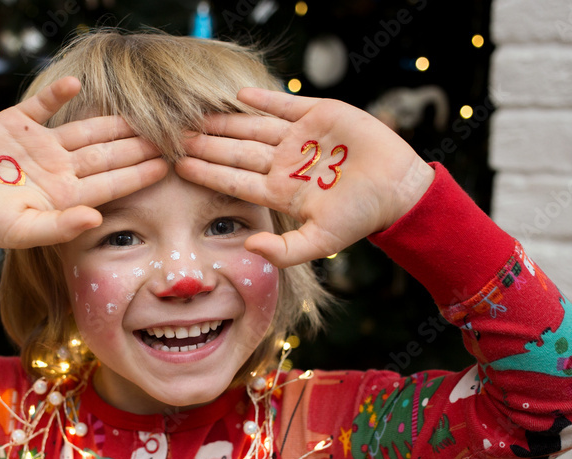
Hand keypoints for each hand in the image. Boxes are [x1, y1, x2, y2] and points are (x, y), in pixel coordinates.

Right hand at [0, 77, 167, 247]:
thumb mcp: (22, 232)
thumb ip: (60, 227)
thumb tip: (96, 218)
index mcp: (66, 194)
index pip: (112, 183)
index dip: (140, 174)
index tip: (169, 165)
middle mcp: (61, 167)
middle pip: (107, 153)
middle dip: (138, 145)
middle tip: (173, 134)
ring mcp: (41, 143)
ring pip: (85, 128)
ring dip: (113, 121)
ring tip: (142, 112)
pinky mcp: (17, 122)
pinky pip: (43, 104)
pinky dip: (58, 93)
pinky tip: (77, 83)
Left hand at [175, 87, 434, 266]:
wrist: (398, 189)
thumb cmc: (360, 218)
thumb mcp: (320, 242)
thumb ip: (285, 251)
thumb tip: (249, 247)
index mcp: (280, 191)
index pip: (234, 181)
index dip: (207, 173)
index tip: (178, 166)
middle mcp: (284, 163)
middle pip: (236, 151)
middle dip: (206, 144)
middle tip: (173, 136)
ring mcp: (300, 138)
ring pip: (253, 126)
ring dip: (225, 121)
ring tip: (196, 115)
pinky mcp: (319, 114)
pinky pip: (285, 104)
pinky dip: (263, 98)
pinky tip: (238, 95)